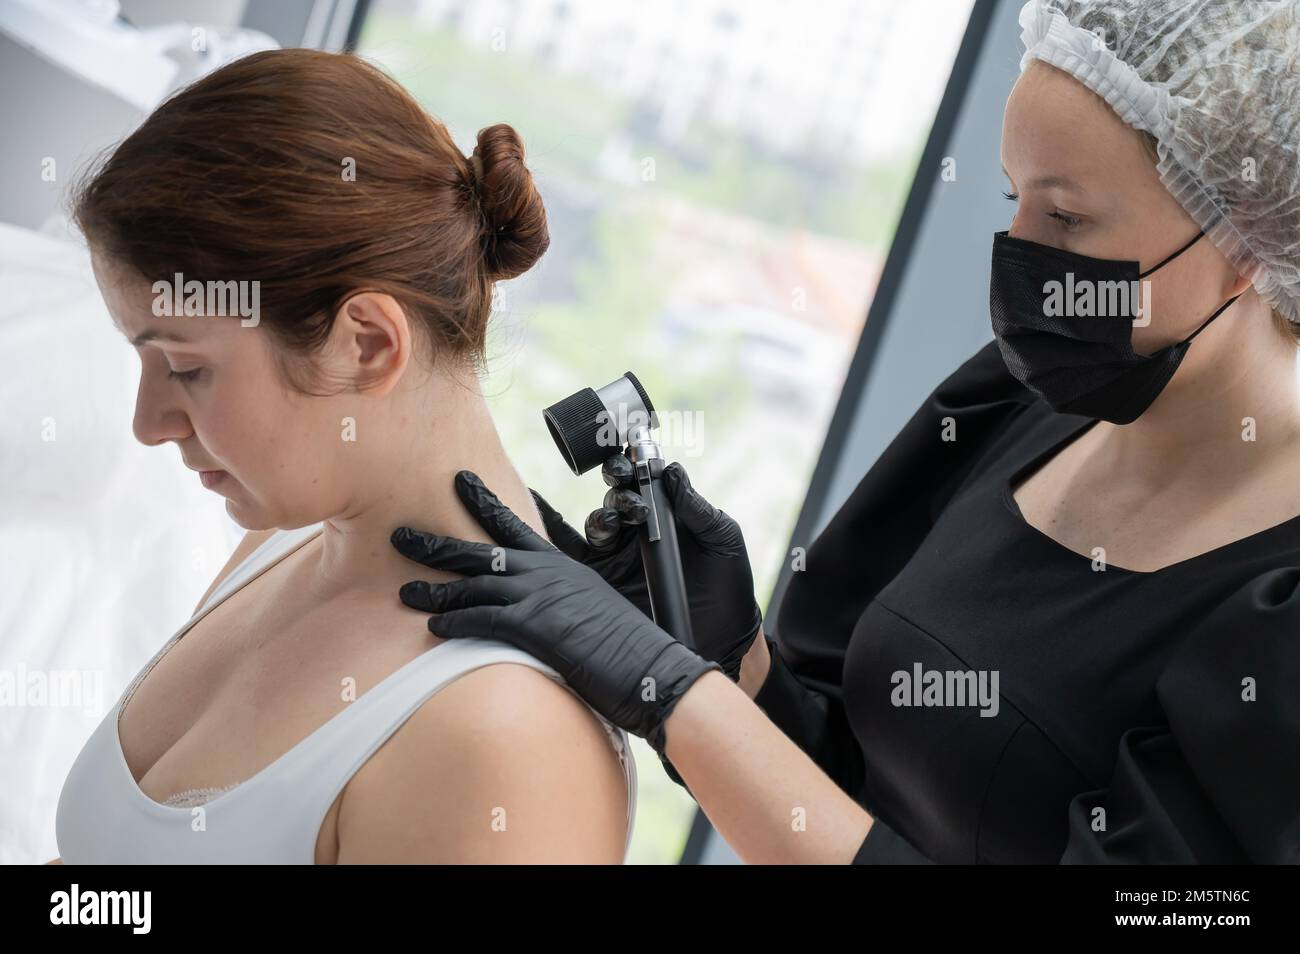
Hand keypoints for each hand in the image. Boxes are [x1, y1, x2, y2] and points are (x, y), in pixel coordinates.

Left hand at [391, 470, 723, 758]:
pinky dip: (455, 622)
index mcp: (562, 566)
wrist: (654, 668)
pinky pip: (483, 620)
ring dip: (435, 589)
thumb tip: (546, 615)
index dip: (484, 503)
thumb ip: (562, 604)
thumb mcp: (592, 612)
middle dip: (437, 543)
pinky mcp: (536, 626)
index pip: (515, 526)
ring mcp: (541, 597)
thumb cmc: (628, 648)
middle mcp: (548, 574)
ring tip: (403, 590)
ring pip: (474, 585)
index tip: (459, 481)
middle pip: (481, 551)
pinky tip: (434, 627)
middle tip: (400, 533)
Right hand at [529, 457, 761, 681]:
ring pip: (596, 524)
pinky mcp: (603, 581)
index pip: (643, 482)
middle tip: (627, 493)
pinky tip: (543, 522)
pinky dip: (553, 535)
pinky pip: (573, 556)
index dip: (635, 467)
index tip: (636, 462)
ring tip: (615, 524)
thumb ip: (696, 508)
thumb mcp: (721, 539)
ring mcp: (618, 555)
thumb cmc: (727, 582)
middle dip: (617, 487)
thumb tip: (673, 471)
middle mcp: (637, 530)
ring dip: (603, 518)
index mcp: (665, 514)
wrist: (723, 636)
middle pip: (615, 497)